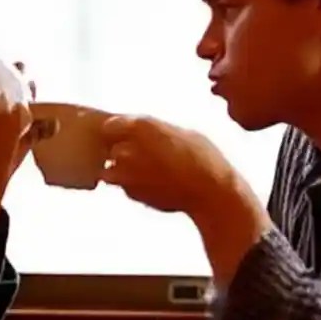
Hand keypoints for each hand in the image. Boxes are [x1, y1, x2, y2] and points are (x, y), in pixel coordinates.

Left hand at [99, 115, 242, 217]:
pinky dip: (133, 186)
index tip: (122, 134)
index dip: (117, 130)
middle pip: (112, 148)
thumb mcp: (183, 132)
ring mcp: (126, 174)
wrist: (210, 193)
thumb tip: (152, 132)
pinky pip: (124, 187)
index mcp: (140, 126)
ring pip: (113, 169)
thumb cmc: (203, 159)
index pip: (111, 125)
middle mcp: (127, 148)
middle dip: (122, 151)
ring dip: (122, 170)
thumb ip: (159, 131)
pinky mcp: (132, 194)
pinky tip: (153, 185)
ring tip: (144, 172)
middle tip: (141, 155)